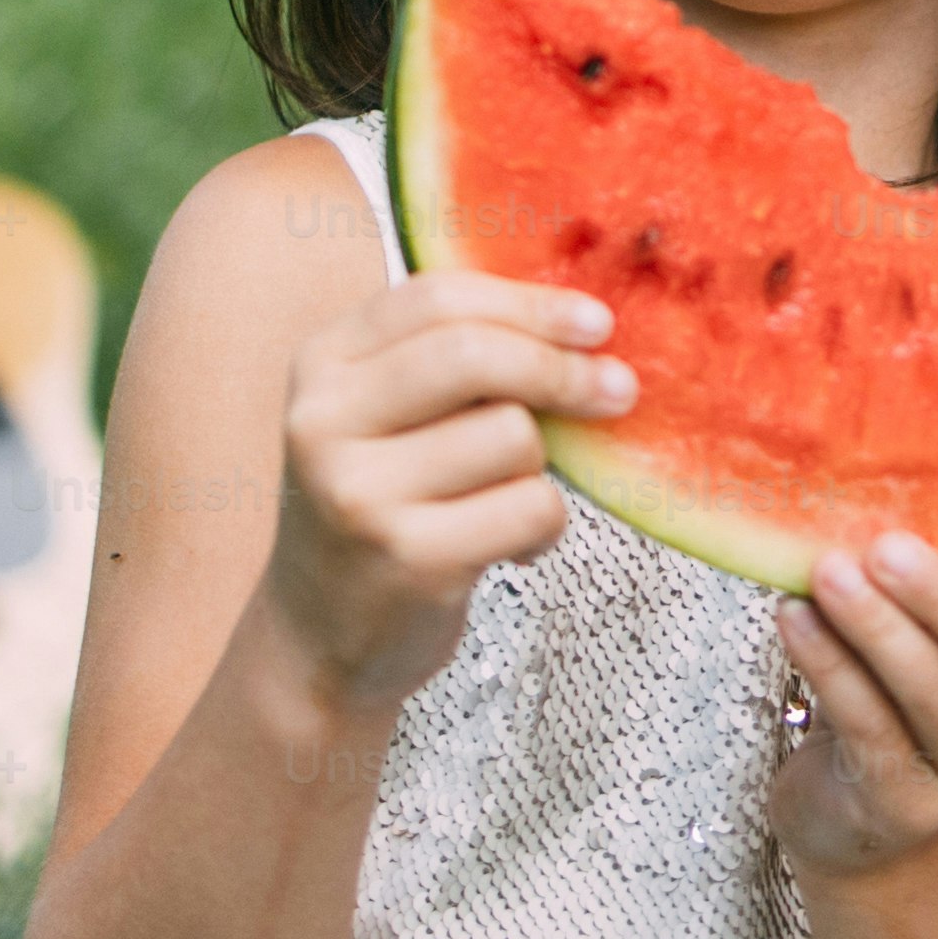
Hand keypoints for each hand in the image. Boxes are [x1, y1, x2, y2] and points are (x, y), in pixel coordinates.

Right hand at [253, 270, 623, 716]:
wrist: (318, 640)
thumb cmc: (380, 511)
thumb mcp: (385, 418)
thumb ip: (453, 361)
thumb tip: (584, 321)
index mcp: (322, 365)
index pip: (436, 298)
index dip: (529, 303)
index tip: (597, 321)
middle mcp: (324, 421)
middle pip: (475, 356)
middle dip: (562, 370)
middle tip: (619, 389)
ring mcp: (358, 493)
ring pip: (513, 436)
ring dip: (541, 470)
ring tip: (509, 501)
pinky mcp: (405, 558)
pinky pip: (529, 508)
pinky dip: (543, 526)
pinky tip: (512, 546)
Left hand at [772, 534, 937, 883]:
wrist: (850, 808)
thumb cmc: (905, 686)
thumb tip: (910, 465)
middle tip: (890, 548)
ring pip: (936, 699)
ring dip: (877, 628)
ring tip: (827, 570)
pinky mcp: (904, 812)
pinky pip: (870, 732)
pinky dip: (831, 667)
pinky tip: (795, 617)